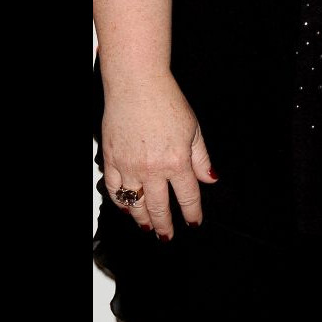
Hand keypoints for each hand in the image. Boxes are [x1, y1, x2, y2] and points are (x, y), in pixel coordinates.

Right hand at [100, 72, 216, 238]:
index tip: (194, 222)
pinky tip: (126, 207)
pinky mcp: (111, 160)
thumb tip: (210, 179)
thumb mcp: (194, 129)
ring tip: (147, 227)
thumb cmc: (167, 102)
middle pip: (159, 207)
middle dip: (165, 225)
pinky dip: (120, 201)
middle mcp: (152, 168)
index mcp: (177, 161)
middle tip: (167, 236)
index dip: (192, 213)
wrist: (137, 85)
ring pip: (135, 204)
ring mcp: (129, 166)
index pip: (187, 196)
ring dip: (141, 219)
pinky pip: (114, 189)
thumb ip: (201, 158)